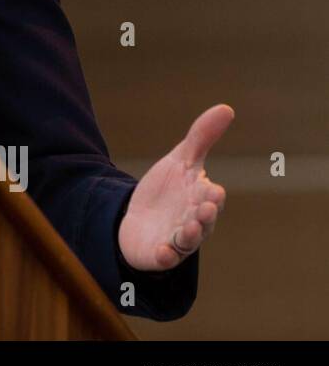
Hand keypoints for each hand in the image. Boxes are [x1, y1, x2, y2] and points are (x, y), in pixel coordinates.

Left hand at [118, 104, 233, 271]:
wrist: (139, 219)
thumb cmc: (168, 191)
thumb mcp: (180, 161)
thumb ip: (201, 137)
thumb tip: (227, 108)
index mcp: (201, 199)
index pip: (211, 196)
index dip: (211, 194)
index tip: (212, 188)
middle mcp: (194, 221)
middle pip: (204, 219)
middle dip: (205, 215)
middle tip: (205, 208)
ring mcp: (177, 239)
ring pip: (188, 240)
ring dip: (191, 235)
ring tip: (189, 228)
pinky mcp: (159, 252)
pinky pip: (165, 257)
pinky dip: (165, 255)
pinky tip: (162, 250)